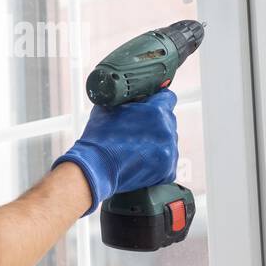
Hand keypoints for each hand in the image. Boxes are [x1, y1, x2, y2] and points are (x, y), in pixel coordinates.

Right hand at [50, 90, 178, 216]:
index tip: (151, 105)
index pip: (167, 97)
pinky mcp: (167, 170)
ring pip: (169, 141)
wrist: (95, 168)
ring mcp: (169, 153)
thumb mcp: (111, 106)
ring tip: (137, 148)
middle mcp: (167, 131)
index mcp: (157, 112)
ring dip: (157, 142)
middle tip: (138, 129)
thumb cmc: (100, 139)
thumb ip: (128, 97)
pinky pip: (168, 161)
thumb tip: (136, 94)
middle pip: (168, 120)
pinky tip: (141, 160)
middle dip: (156, 123)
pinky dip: (158, 161)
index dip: (157, 100)